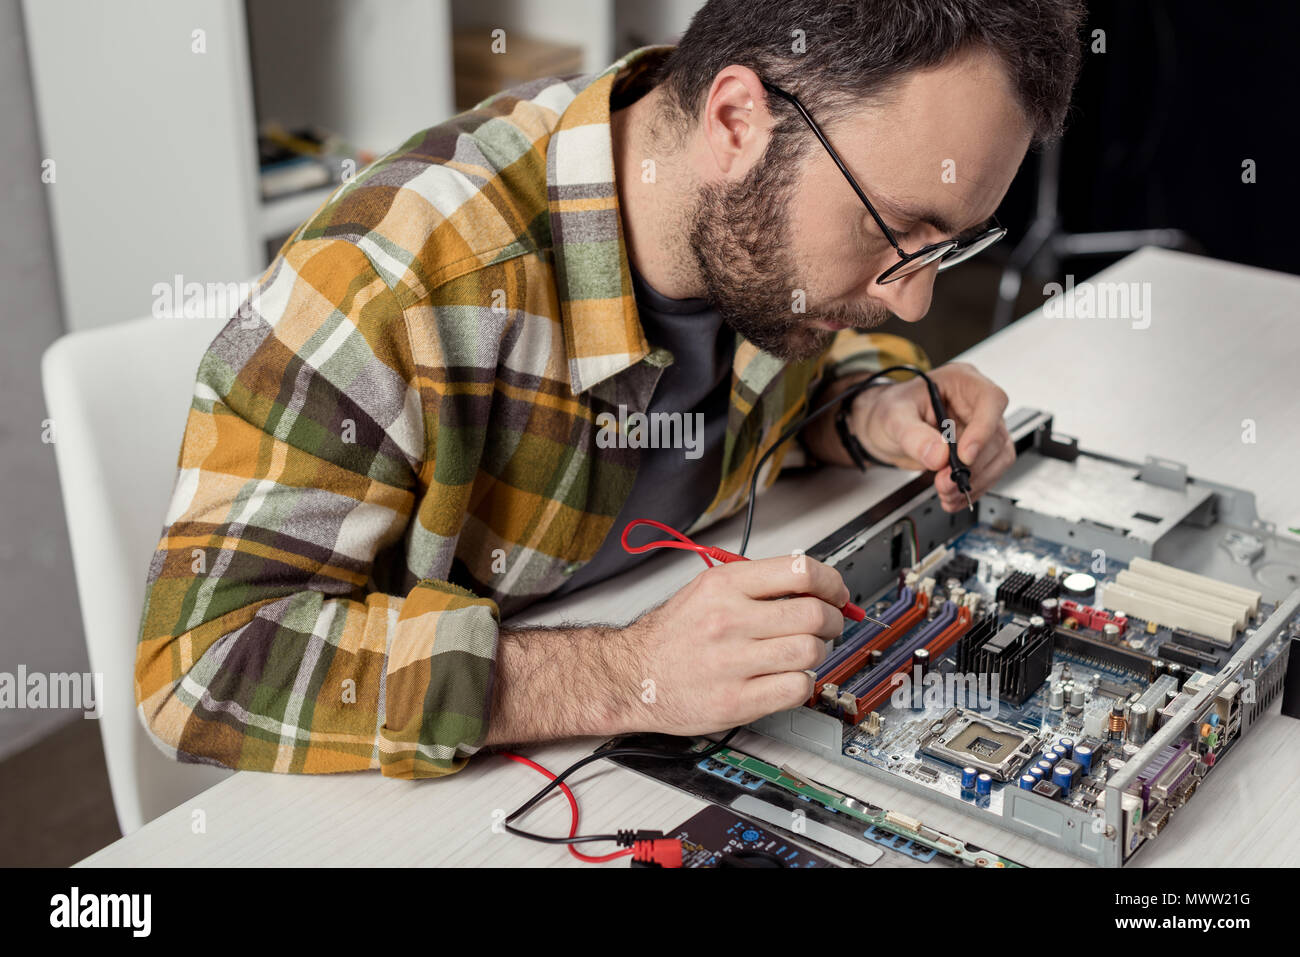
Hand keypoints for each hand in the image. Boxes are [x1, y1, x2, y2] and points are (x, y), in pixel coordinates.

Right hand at [623, 556, 847, 734]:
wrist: (631, 676)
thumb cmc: (671, 637)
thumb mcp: (706, 591)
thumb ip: (755, 584)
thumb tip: (812, 584)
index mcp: (724, 586)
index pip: (800, 572)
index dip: (831, 583)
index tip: (837, 593)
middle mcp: (728, 620)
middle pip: (814, 614)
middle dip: (833, 620)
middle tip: (828, 626)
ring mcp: (733, 662)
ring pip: (810, 651)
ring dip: (818, 653)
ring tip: (805, 653)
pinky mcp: (736, 701)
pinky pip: (796, 688)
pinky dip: (803, 683)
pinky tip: (788, 678)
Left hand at [849, 362, 1014, 512]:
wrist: (882, 427)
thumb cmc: (889, 409)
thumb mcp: (893, 417)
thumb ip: (914, 435)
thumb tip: (939, 455)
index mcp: (961, 381)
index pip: (990, 400)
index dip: (983, 429)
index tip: (965, 456)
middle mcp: (976, 403)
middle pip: (996, 434)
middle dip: (973, 466)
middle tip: (946, 483)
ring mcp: (979, 428)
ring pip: (998, 456)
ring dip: (976, 481)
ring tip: (947, 492)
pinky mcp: (977, 451)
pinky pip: (988, 471)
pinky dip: (973, 487)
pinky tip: (952, 496)